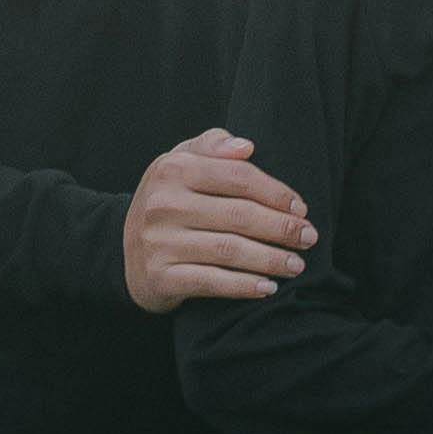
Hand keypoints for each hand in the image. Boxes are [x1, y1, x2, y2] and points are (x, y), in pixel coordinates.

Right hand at [122, 127, 315, 312]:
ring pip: (230, 250)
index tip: (302, 209)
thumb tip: (247, 147)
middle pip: (239, 215)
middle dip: (281, 229)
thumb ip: (212, 145)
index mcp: (172, 169)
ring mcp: (160, 242)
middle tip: (309, 238)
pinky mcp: (161, 277)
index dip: (276, 193)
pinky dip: (245, 286)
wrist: (123, 250)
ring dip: (271, 260)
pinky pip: (213, 282)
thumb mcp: (179, 162)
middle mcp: (163, 204)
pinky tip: (269, 288)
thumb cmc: (168, 201)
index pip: (238, 177)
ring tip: (297, 265)